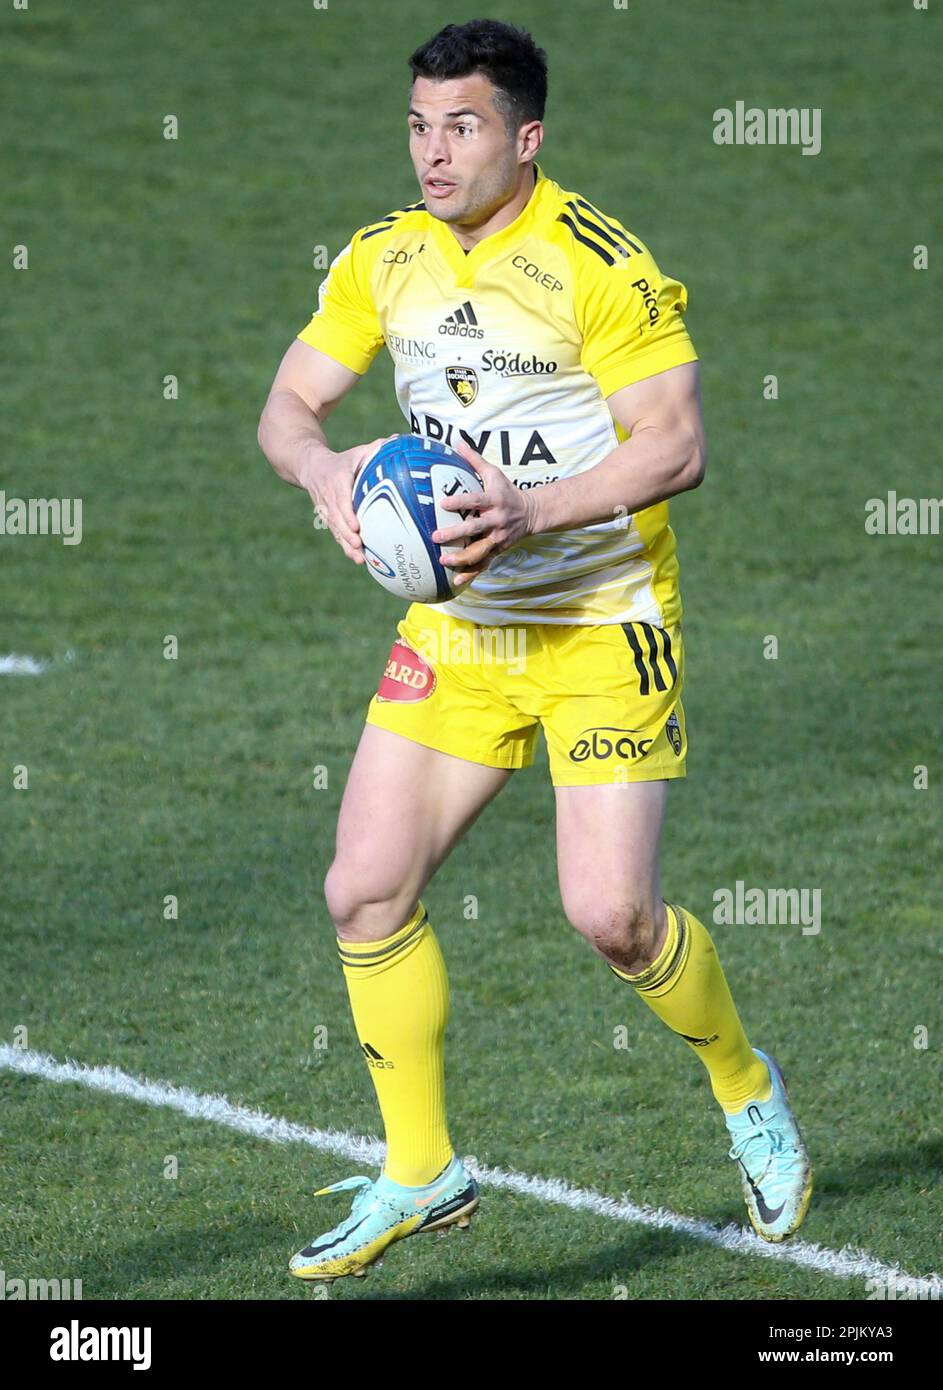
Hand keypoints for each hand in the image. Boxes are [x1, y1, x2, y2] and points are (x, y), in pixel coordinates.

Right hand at [298, 435, 394, 563]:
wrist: (310, 468)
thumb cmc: (341, 461)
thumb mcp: (356, 452)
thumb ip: (375, 448)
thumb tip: (398, 440)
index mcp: (337, 480)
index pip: (341, 498)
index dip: (347, 513)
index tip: (356, 526)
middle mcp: (329, 497)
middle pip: (336, 519)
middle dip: (346, 534)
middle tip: (358, 545)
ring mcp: (326, 510)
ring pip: (335, 530)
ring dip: (346, 545)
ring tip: (359, 559)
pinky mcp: (327, 518)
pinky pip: (335, 534)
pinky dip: (345, 547)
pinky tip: (357, 559)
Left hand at [431, 440, 537, 585]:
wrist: (532, 514)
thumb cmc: (508, 491)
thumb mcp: (494, 474)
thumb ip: (474, 460)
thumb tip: (456, 441)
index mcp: (494, 501)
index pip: (475, 501)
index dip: (460, 502)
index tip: (443, 504)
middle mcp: (496, 521)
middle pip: (474, 529)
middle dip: (455, 534)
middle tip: (436, 537)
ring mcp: (497, 538)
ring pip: (479, 551)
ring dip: (461, 558)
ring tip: (443, 560)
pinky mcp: (498, 550)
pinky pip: (483, 564)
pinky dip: (470, 574)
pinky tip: (456, 581)